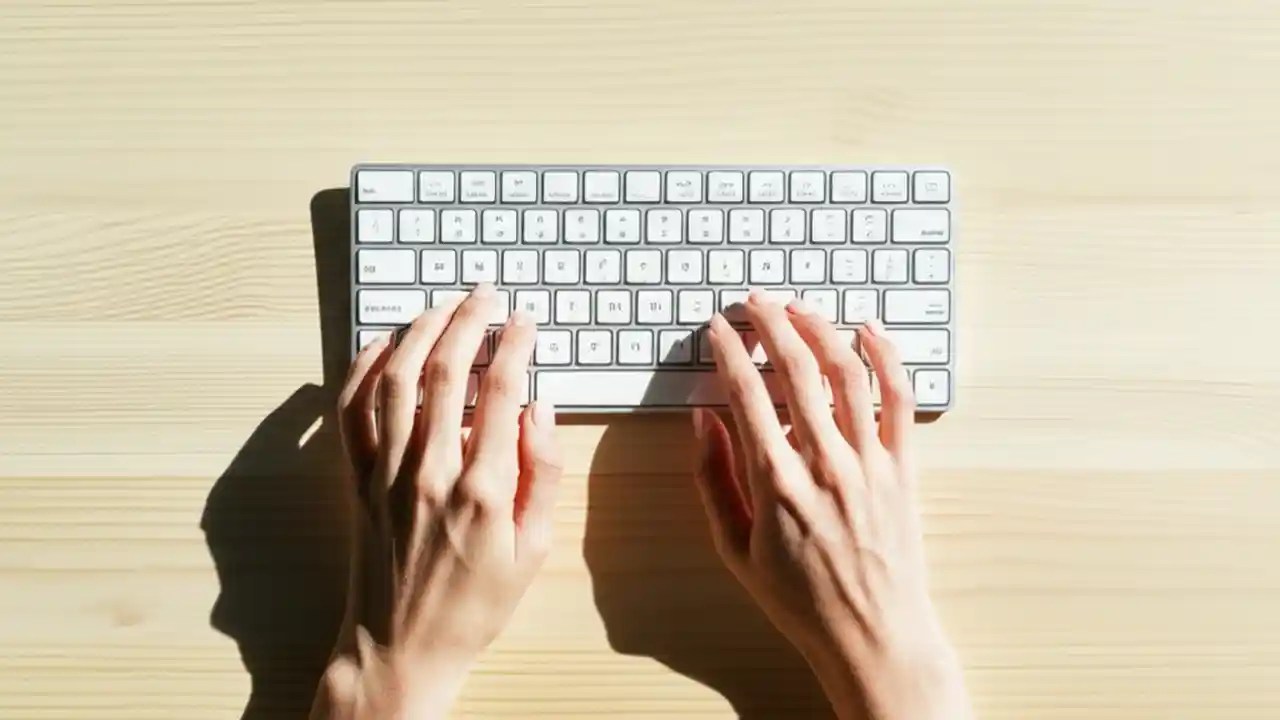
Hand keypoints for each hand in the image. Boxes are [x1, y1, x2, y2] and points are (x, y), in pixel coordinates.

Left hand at [315, 285, 562, 719]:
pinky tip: (383, 345)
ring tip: (441, 306)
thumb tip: (540, 410)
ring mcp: (386, 474)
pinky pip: (350, 412)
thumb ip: (543, 474)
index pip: (501, 394)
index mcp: (483, 491)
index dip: (515, 345)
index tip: (525, 319)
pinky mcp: (356, 481)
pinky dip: (362, 370)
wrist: (401, 649)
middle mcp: (430, 472)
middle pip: (445, 373)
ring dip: (418, 332)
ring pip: (395, 381)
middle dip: (467, 321)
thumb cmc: (474, 605)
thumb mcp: (534, 550)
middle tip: (485, 294)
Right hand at [692, 293, 970, 719]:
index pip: (747, 394)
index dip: (728, 351)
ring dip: (820, 328)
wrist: (873, 636)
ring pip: (847, 372)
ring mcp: (871, 463)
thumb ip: (713, 481)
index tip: (717, 328)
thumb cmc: (801, 600)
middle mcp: (826, 464)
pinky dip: (886, 356)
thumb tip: (703, 421)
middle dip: (771, 324)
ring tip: (798, 307)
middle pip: (797, 369)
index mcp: (777, 484)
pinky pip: (899, 398)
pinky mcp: (903, 467)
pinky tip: (868, 330)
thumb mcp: (735, 549)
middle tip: (754, 302)